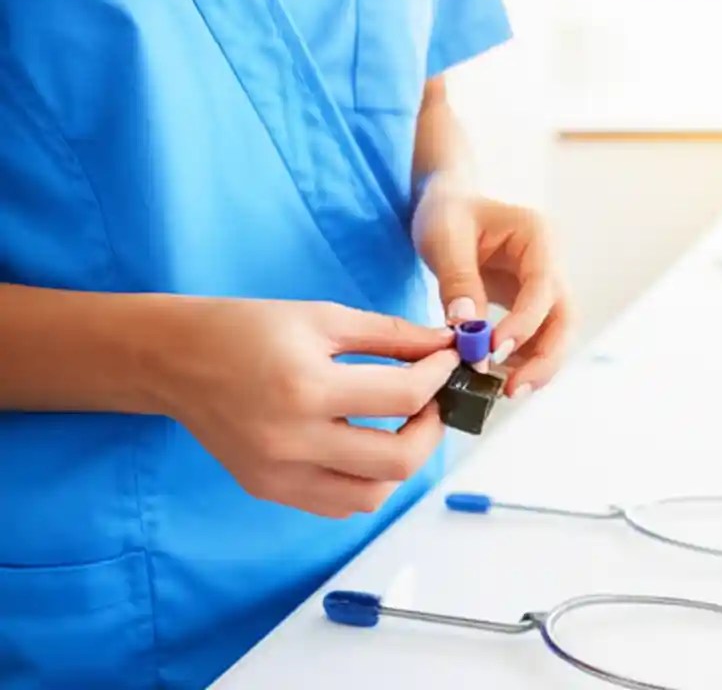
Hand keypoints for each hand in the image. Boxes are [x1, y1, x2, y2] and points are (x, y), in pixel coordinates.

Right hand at [155, 299, 458, 517]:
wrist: (174, 359)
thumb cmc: (245, 330)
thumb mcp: (323, 317)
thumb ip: (391, 335)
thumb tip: (444, 345)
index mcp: (307, 388)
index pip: (404, 398)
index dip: (439, 377)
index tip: (448, 362)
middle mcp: (292, 441)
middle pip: (399, 461)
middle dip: (432, 429)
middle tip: (432, 402)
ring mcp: (279, 475)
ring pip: (373, 495)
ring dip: (401, 463)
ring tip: (400, 426)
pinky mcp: (270, 490)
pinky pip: (339, 504)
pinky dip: (366, 482)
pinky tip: (365, 447)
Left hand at [417, 187, 574, 397]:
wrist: (450, 205)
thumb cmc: (449, 211)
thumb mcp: (445, 236)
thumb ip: (457, 280)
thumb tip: (466, 329)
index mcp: (539, 237)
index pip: (544, 288)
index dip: (524, 324)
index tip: (493, 350)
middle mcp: (551, 265)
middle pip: (565, 319)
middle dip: (545, 358)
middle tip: (515, 389)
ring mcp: (544, 288)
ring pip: (556, 335)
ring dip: (537, 366)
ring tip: (505, 391)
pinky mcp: (529, 306)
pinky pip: (535, 339)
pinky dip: (521, 362)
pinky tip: (497, 377)